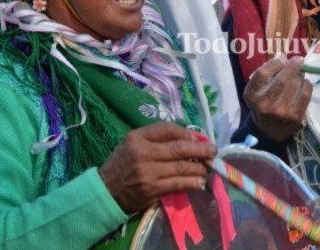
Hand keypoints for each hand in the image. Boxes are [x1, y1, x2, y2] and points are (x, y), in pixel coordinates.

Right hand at [98, 122, 216, 213]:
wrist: (106, 191)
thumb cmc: (123, 163)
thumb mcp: (133, 142)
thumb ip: (156, 137)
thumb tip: (188, 136)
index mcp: (138, 138)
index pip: (167, 129)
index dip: (186, 132)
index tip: (196, 137)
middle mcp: (143, 153)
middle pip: (179, 148)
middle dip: (200, 149)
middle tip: (213, 151)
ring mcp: (148, 173)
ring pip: (181, 167)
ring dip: (199, 167)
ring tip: (207, 167)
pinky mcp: (152, 190)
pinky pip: (178, 184)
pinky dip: (192, 182)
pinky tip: (200, 181)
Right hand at [243, 54, 311, 141]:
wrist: (269, 131)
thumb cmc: (263, 105)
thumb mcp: (256, 90)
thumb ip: (265, 73)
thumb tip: (282, 56)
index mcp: (252, 95)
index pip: (263, 73)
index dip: (275, 63)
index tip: (282, 58)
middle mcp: (265, 104)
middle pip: (283, 78)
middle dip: (293, 66)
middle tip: (298, 61)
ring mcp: (282, 111)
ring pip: (295, 84)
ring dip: (300, 75)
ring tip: (299, 74)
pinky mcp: (295, 116)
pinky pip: (305, 93)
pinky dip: (306, 84)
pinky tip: (303, 84)